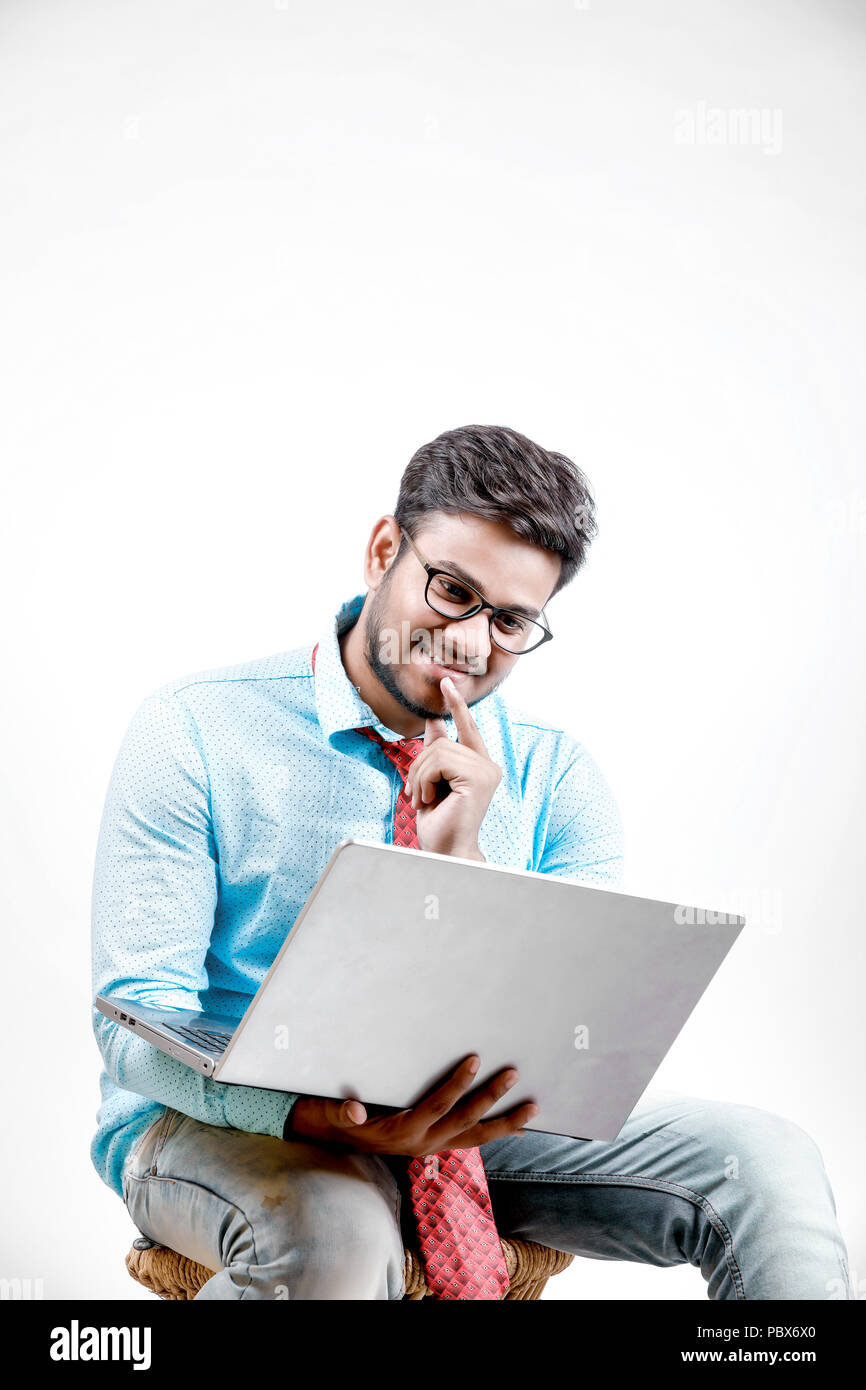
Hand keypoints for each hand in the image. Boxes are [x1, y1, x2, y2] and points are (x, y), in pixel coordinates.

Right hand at [284, 1054, 538, 1155]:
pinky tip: (516, 1126)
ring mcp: (431, 1147)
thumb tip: (355, 1109)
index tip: (475, 1059)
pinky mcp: (435, 1145)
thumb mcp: (330, 1112)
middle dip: (492, 1099)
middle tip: (514, 1073)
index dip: (457, 1084)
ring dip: (505, 1123)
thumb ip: (342, 1111)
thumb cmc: (333, 1118)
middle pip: (465, 1122)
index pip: (436, 1105)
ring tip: (533, 1109)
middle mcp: (422, 1144)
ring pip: (475, 1137)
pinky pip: (470, 1141)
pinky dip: (495, 1132)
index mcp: (401, 1132)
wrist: (332, 1141)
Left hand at [404, 674, 501, 858]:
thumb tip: (434, 722)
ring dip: (419, 776)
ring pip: (437, 751)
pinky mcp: (479, 777)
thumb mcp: (432, 781)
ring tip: (423, 799)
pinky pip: (438, 761)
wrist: (446, 851)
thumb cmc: (439, 823)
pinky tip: (429, 799)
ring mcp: (486, 770)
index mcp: (480, 765)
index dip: (457, 704)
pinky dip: (424, 780)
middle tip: (416, 794)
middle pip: (442, 742)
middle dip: (419, 766)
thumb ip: (437, 752)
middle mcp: (488, 765)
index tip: (447, 683)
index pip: (467, 727)